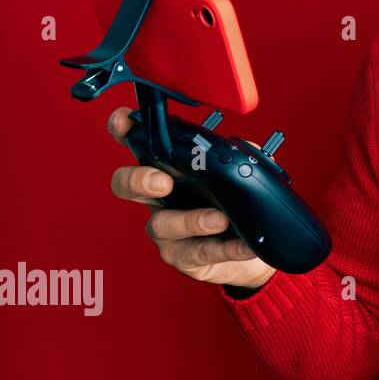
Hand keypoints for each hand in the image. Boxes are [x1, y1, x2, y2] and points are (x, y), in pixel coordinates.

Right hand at [107, 107, 274, 289]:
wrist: (253, 253)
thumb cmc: (236, 208)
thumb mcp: (239, 177)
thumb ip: (240, 158)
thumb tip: (246, 149)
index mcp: (169, 172)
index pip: (138, 147)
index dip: (124, 132)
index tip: (124, 121)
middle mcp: (160, 200)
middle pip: (127, 185)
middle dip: (139, 180)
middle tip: (163, 182)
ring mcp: (168, 231)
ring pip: (163, 225)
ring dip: (192, 220)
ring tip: (219, 219)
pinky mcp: (185, 258)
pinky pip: (201, 252)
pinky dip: (225, 248)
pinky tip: (243, 245)